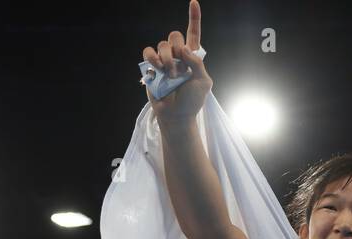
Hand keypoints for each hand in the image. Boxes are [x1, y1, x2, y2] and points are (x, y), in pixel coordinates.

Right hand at [142, 1, 211, 123]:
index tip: (193, 2)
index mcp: (193, 57)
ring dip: (167, 60)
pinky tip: (157, 70)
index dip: (194, 17)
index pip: (194, 33)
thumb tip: (183, 50)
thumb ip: (197, 63)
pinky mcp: (151, 66)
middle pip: (175, 35)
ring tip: (170, 76)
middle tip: (180, 69)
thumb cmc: (192, 101)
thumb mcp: (203, 82)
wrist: (176, 115)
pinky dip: (152, 59)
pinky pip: (148, 52)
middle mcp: (178, 55)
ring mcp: (164, 60)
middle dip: (178, 49)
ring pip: (162, 44)